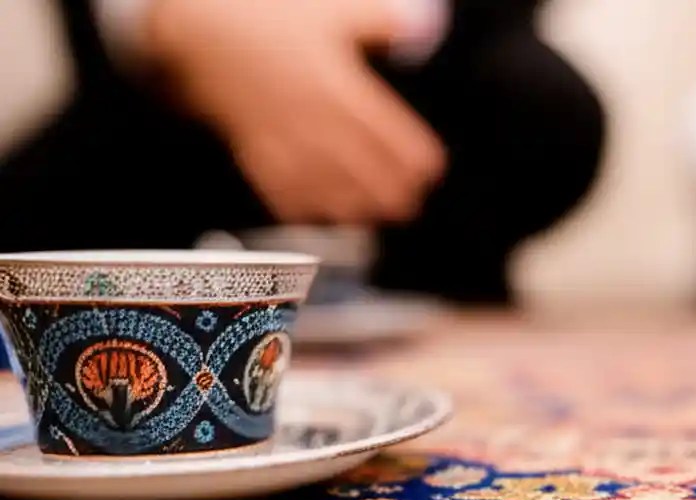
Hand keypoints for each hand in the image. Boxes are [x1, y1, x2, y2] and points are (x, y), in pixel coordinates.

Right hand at [143, 0, 446, 223]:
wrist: (200, 30)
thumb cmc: (267, 16)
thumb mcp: (332, 10)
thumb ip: (380, 21)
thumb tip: (420, 26)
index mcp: (341, 89)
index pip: (392, 138)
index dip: (416, 161)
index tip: (429, 172)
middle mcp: (316, 121)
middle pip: (365, 173)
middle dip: (391, 194)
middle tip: (408, 205)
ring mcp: (284, 140)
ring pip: (327, 189)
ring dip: (353, 208)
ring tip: (373, 217)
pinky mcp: (254, 150)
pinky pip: (280, 190)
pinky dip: (302, 208)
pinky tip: (318, 217)